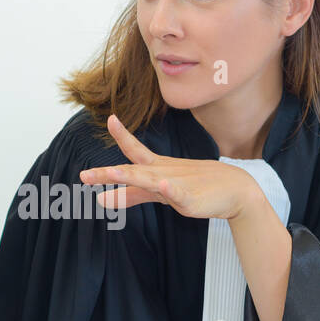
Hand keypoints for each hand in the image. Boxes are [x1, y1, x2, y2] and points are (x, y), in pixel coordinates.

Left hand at [78, 114, 263, 220]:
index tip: (111, 119)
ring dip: (131, 176)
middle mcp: (163, 174)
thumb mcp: (158, 192)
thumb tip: (100, 199)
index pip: (135, 151)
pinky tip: (165, 185)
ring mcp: (177, 186)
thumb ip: (130, 195)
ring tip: (112, 173)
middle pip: (133, 170)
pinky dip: (172, 190)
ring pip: (151, 181)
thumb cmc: (196, 187)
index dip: (122, 136)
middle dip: (109, 173)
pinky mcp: (191, 200)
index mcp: (156, 169)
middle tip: (83, 175)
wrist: (236, 191)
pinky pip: (179, 195)